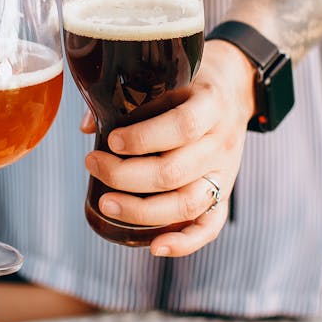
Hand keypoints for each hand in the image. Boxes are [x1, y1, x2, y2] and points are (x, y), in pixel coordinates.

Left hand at [81, 40, 255, 256]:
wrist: (235, 89)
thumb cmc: (190, 82)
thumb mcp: (169, 74)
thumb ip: (130, 96)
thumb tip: (86, 126)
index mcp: (211, 105)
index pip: (183, 126)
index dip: (144, 138)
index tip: (111, 139)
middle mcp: (222, 142)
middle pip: (175, 171)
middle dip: (125, 175)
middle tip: (93, 163)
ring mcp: (225, 171)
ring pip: (188, 203)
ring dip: (142, 210)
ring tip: (105, 202)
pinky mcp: (224, 193)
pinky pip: (210, 226)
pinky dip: (184, 242)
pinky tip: (154, 247)